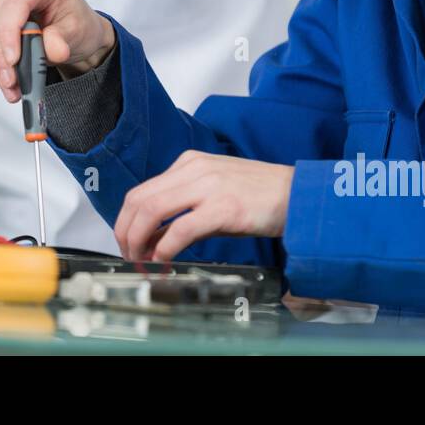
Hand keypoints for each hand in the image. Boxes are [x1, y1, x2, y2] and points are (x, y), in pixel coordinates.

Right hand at [0, 0, 114, 101]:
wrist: (77, 32)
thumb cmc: (79, 24)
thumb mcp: (78, 32)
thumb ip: (62, 39)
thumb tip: (52, 50)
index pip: (17, 0)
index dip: (10, 30)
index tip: (13, 59)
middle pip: (0, 16)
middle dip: (3, 53)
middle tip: (12, 80)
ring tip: (12, 86)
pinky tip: (9, 82)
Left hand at [114, 151, 293, 260]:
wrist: (299, 195)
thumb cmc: (259, 196)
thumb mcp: (214, 195)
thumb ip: (182, 211)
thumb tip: (152, 240)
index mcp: (189, 162)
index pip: (141, 190)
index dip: (126, 221)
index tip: (127, 243)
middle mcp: (194, 169)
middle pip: (139, 200)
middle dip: (126, 233)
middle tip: (129, 256)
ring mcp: (208, 186)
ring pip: (152, 211)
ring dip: (139, 241)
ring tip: (142, 262)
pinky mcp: (223, 207)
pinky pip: (181, 229)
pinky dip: (165, 248)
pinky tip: (164, 260)